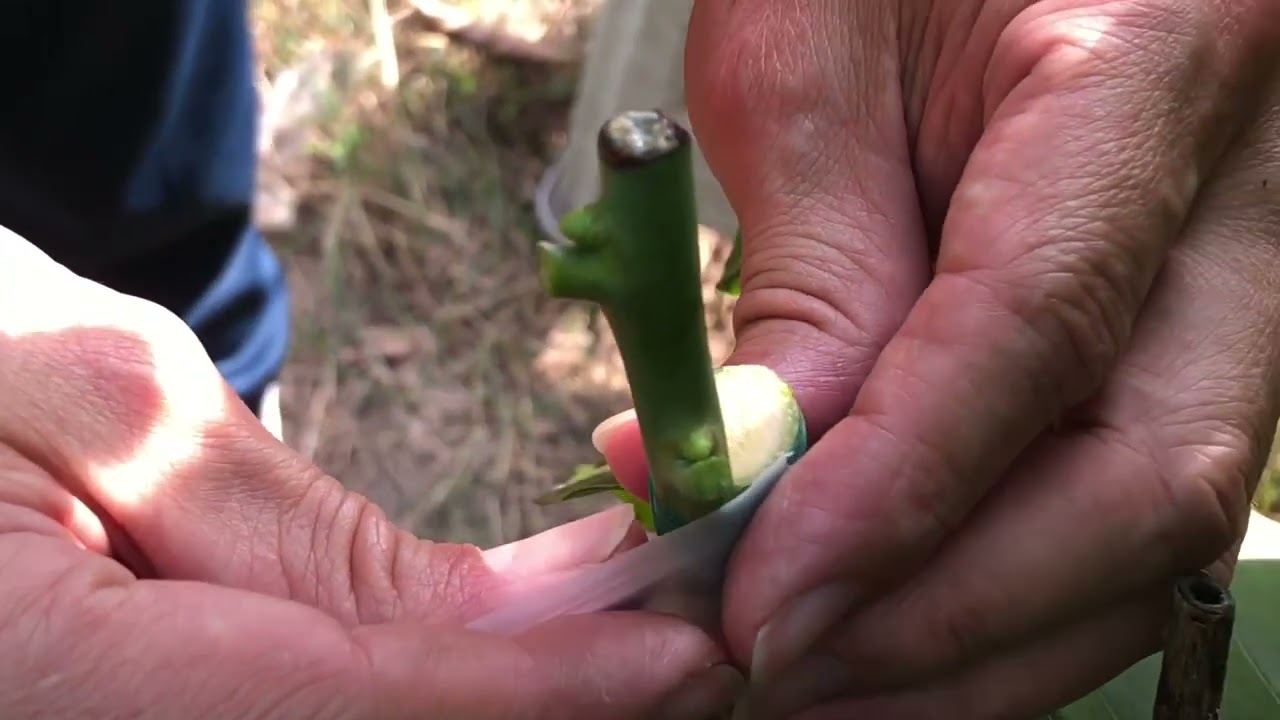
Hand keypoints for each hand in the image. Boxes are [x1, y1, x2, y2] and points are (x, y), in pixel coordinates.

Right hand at [0, 228, 741, 719]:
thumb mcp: (102, 407)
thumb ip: (292, 541)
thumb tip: (497, 618)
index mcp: (61, 694)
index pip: (362, 712)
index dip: (541, 694)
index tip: (687, 658)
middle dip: (554, 712)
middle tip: (693, 652)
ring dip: (514, 704)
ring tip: (641, 650)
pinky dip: (446, 697)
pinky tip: (526, 660)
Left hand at [596, 1, 1279, 716]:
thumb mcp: (808, 61)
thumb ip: (810, 271)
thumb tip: (770, 487)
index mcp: (1156, 61)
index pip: (1044, 329)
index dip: (897, 495)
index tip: (757, 603)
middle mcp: (1251, 200)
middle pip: (1148, 477)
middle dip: (942, 612)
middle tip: (768, 670)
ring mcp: (1243, 288)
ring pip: (1155, 534)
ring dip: (969, 642)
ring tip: (804, 679)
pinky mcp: (1190, 349)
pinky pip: (1125, 511)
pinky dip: (1001, 600)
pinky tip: (882, 633)